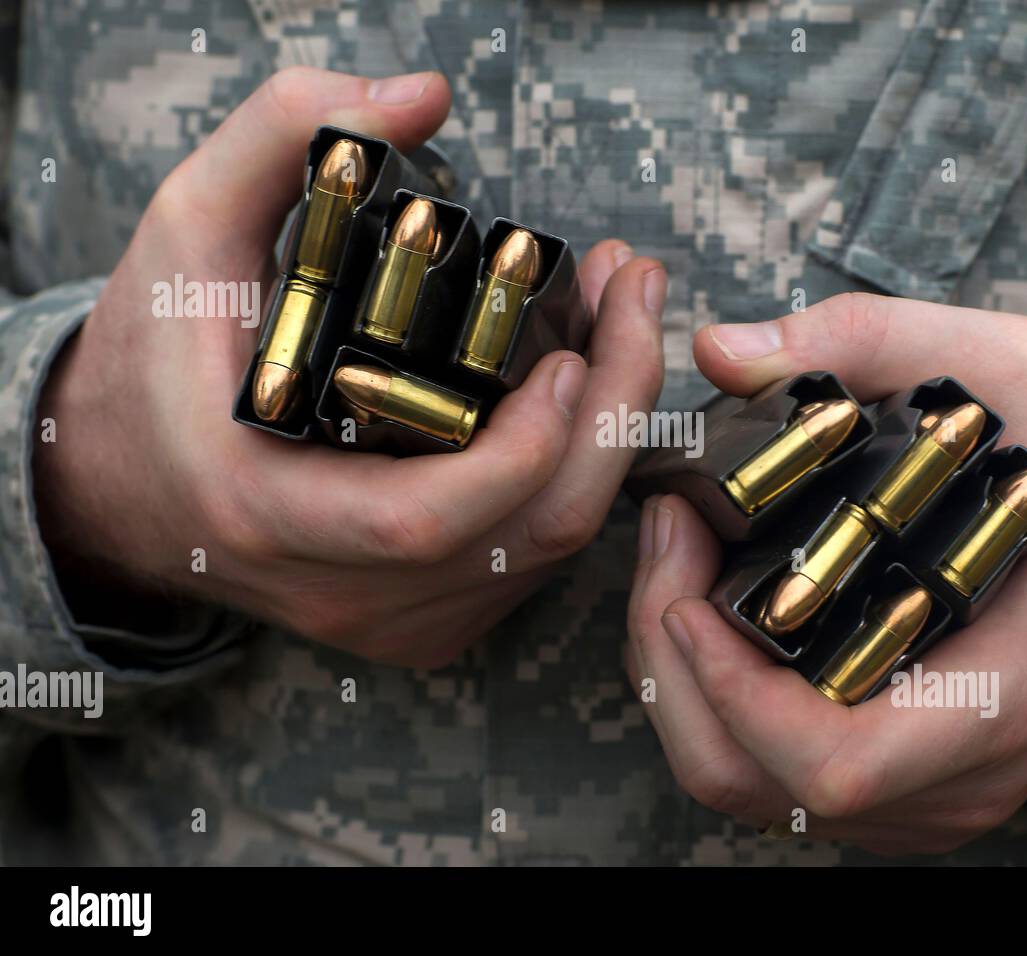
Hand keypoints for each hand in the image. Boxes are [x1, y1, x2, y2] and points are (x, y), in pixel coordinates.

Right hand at [34, 67, 665, 667]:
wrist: (124, 483)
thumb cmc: (158, 360)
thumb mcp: (189, 229)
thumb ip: (286, 138)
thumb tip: (420, 96)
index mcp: (268, 512)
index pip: (425, 519)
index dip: (523, 445)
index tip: (568, 349)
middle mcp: (342, 587)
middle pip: (530, 534)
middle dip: (611, 413)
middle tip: (633, 297)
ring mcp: (394, 620)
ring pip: (549, 548)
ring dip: (606, 431)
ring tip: (614, 320)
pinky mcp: (426, 621)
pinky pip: (532, 554)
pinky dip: (574, 470)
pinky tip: (576, 386)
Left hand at [626, 292, 1026, 852]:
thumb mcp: (1008, 366)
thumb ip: (866, 342)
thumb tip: (722, 350)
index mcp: (1003, 693)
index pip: (838, 763)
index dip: (733, 693)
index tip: (688, 590)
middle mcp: (959, 772)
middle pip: (760, 783)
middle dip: (675, 669)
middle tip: (668, 542)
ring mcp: (928, 791)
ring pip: (749, 786)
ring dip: (681, 681)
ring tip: (679, 563)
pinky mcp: (902, 782)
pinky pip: (772, 775)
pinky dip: (713, 700)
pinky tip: (711, 608)